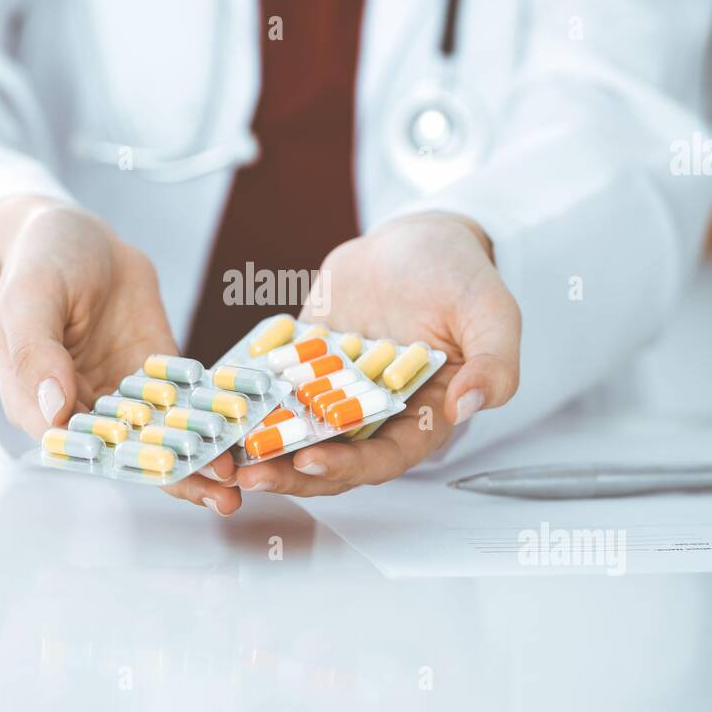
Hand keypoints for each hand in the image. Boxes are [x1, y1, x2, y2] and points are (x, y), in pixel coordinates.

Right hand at [0, 196, 240, 514]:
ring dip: (201, 455)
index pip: (82, 447)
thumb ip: (36, 354)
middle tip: (223, 491)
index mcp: (39, 403)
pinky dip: (214, 414)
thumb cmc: (39, 263)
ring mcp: (124, 392)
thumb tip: (53, 409)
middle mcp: (84, 408)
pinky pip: (186, 397)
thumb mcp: (28, 300)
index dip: (122, 465)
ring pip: (163, 432)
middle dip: (177, 472)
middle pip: (130, 450)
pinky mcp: (157, 372)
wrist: (77, 234)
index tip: (163, 476)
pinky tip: (246, 428)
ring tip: (241, 475)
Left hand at [233, 212, 520, 495]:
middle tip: (252, 472)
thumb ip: (495, 362)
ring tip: (225, 453)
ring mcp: (336, 391)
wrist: (417, 238)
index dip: (350, 466)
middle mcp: (376, 413)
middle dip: (292, 471)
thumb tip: (471, 404)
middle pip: (333, 457)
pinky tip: (216, 403)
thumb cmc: (460, 275)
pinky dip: (247, 401)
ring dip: (263, 447)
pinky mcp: (305, 365)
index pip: (386, 458)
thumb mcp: (493, 312)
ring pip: (297, 432)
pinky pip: (273, 389)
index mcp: (424, 415)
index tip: (312, 462)